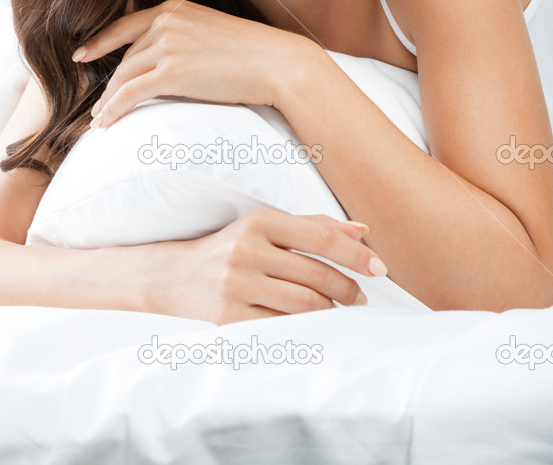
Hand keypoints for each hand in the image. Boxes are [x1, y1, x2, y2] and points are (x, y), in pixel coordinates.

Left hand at [71, 0, 311, 126]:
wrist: (276, 63)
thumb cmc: (252, 54)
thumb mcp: (210, 33)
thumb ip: (184, 38)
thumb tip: (165, 61)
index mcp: (175, 9)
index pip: (126, 25)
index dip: (100, 42)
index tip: (83, 54)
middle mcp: (166, 22)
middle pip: (125, 57)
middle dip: (110, 83)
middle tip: (98, 104)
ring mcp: (167, 45)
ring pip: (124, 76)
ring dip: (108, 100)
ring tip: (101, 119)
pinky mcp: (171, 72)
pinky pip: (130, 93)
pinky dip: (113, 109)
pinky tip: (106, 123)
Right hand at [160, 210, 385, 324]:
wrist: (172, 279)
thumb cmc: (230, 250)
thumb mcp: (265, 229)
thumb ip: (313, 227)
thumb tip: (362, 231)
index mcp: (259, 222)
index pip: (321, 238)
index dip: (356, 255)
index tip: (380, 268)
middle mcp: (246, 250)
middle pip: (316, 275)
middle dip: (347, 289)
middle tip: (361, 297)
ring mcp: (236, 286)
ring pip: (304, 305)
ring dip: (330, 311)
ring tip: (338, 311)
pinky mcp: (228, 319)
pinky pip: (281, 328)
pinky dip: (304, 329)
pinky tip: (311, 327)